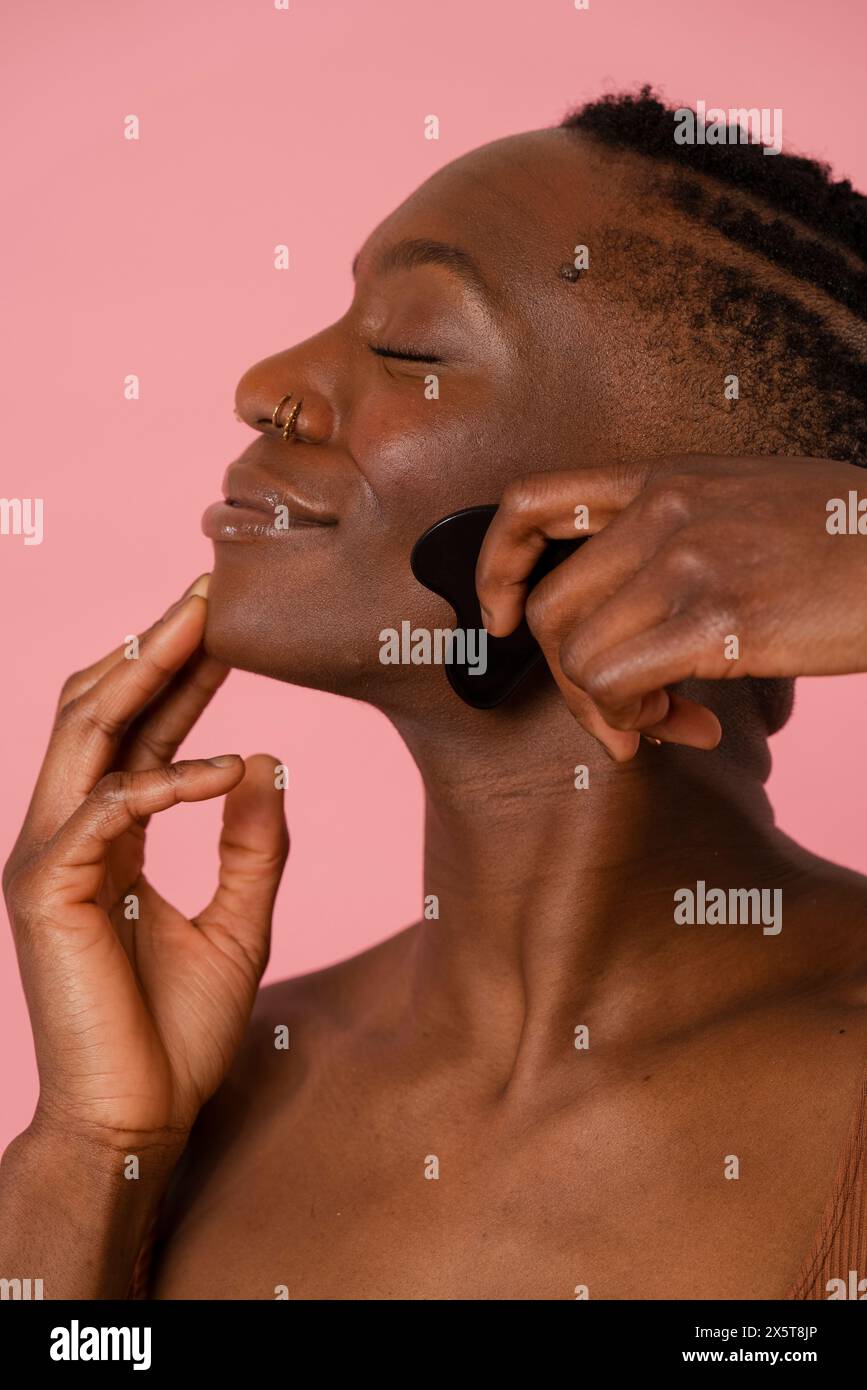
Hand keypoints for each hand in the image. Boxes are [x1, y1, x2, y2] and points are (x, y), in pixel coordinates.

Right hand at [2, 576, 288, 1155]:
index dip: (182, 671)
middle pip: (101, 708)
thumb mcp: (240, 921)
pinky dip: (168, 779)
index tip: (227, 619)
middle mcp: (67, 834)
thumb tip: (265, 761)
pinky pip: (109, 808)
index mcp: (106, 838)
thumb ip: (251, 843)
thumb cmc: (176, 1033)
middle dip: (157, 644)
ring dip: (146, 673)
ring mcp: (47, 858)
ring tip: (206, 623)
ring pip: (86, 735)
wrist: (139, 1122)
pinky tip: (227, 763)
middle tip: (213, 587)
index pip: (140, 730)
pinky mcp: (46, 892)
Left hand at [476, 455, 866, 759]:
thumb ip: (677, 535)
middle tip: (620, 712)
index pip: (531, 502)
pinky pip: (618, 683)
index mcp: (666, 477)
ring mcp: (689, 559)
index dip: (494, 567)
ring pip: (576, 654)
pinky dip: (635, 718)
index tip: (497, 616)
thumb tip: (626, 614)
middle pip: (547, 608)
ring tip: (664, 718)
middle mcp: (665, 508)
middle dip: (568, 680)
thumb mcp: (749, 501)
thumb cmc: (848, 539)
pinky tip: (689, 725)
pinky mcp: (720, 618)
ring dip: (609, 710)